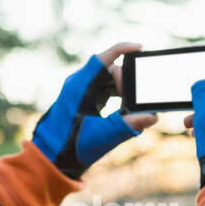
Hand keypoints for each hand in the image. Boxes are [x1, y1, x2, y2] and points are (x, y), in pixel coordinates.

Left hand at [32, 42, 157, 179]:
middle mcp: (79, 83)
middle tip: (136, 102)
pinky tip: (124, 111)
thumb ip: (128, 125)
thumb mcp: (103, 136)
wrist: (52, 157)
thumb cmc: (72, 146)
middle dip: (127, 83)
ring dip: (123, 91)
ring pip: (108, 80)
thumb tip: (152, 117)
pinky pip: (104, 90)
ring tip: (131, 109)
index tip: (140, 48)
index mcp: (80, 86)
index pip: (103, 58)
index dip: (122, 49)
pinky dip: (116, 97)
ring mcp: (80, 90)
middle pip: (109, 70)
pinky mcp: (82, 98)